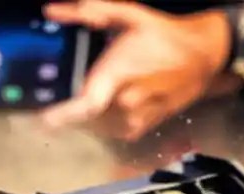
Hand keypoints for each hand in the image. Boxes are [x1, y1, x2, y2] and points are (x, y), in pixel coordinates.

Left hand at [39, 0, 235, 141]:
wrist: (202, 57)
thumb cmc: (164, 35)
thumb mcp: (128, 15)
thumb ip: (88, 12)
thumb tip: (50, 10)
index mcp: (119, 75)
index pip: (87, 105)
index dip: (62, 117)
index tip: (41, 121)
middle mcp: (128, 102)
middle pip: (86, 118)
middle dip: (69, 112)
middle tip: (58, 104)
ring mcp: (139, 117)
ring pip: (100, 127)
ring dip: (87, 119)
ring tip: (79, 106)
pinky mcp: (147, 125)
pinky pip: (116, 131)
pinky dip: (104, 124)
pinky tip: (103, 110)